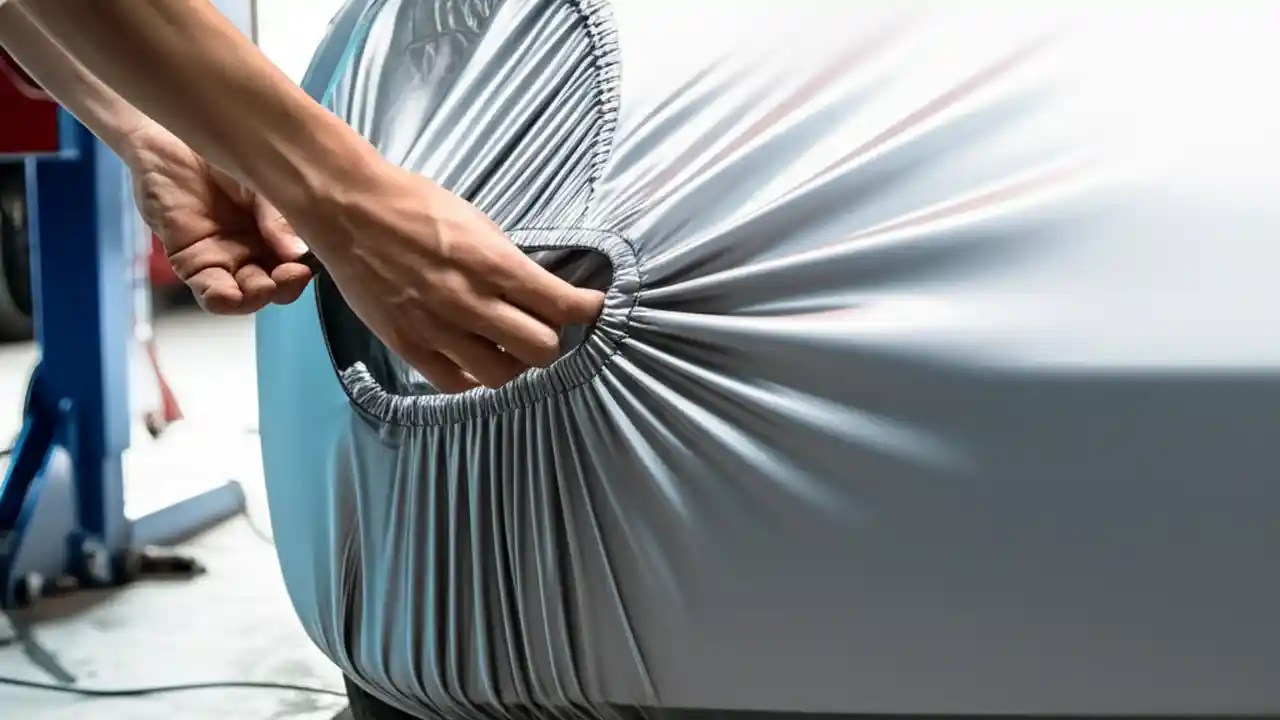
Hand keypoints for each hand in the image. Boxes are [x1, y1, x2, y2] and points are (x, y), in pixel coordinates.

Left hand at [125, 123, 312, 313]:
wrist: (172, 130)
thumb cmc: (222, 147)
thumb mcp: (262, 180)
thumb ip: (278, 217)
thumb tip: (300, 254)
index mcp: (282, 230)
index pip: (302, 261)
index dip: (306, 268)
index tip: (307, 263)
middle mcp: (258, 250)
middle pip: (279, 284)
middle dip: (286, 286)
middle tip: (288, 274)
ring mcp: (226, 257)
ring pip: (247, 294)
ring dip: (257, 297)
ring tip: (262, 287)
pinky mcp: (192, 261)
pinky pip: (208, 290)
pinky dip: (221, 299)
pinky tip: (228, 296)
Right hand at [299, 164, 604, 392]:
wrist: (349, 209)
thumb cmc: (414, 205)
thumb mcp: (477, 222)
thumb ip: (508, 261)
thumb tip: (539, 289)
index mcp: (492, 264)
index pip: (561, 305)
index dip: (587, 309)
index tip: (591, 306)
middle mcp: (469, 302)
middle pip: (541, 349)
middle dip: (553, 339)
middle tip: (546, 326)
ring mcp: (436, 328)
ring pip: (502, 375)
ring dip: (514, 362)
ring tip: (507, 345)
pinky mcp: (407, 345)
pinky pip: (455, 383)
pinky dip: (473, 375)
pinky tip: (474, 357)